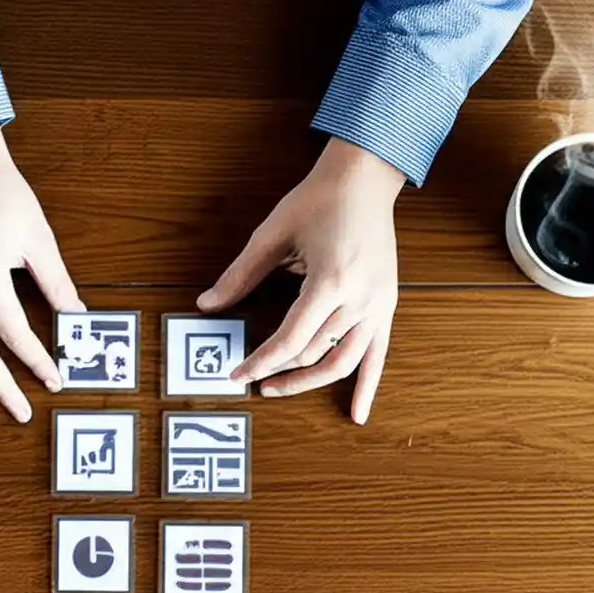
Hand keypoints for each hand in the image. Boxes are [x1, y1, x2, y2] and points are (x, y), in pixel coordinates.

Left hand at [197, 138, 404, 423]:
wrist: (365, 178)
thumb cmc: (319, 199)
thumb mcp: (272, 234)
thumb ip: (240, 274)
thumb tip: (207, 304)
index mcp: (330, 282)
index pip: (289, 340)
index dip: (260, 362)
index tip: (237, 374)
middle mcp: (358, 299)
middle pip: (314, 354)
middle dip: (280, 372)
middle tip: (252, 380)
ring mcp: (378, 305)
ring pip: (343, 362)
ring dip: (310, 383)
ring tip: (281, 389)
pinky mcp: (387, 305)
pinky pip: (378, 355)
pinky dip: (367, 387)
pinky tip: (356, 413)